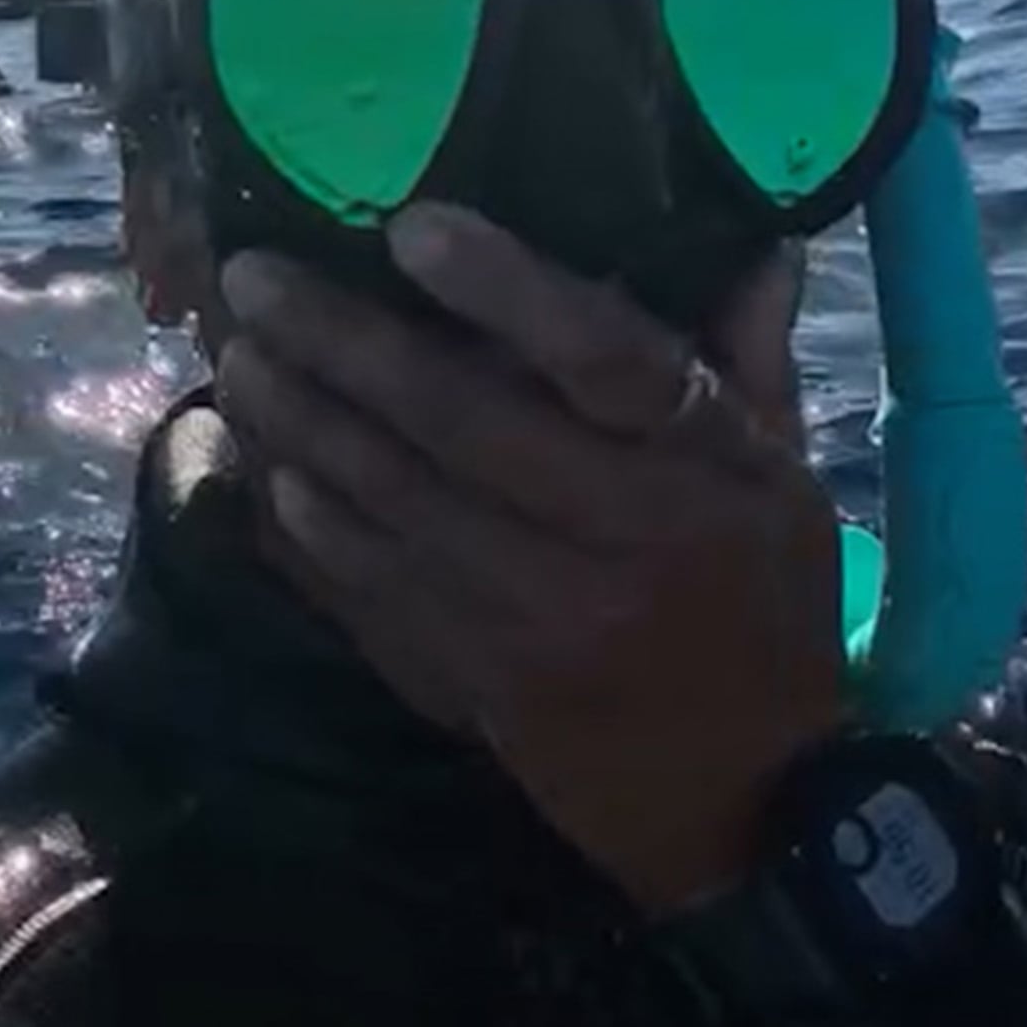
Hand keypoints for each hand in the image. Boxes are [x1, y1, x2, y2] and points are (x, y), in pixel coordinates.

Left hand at [211, 205, 847, 916]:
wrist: (740, 799)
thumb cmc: (766, 612)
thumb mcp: (787, 486)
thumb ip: (752, 359)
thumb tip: (754, 235)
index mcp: (698, 483)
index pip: (602, 365)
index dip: (504, 291)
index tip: (411, 227)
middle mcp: (613, 548)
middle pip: (460, 426)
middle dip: (344, 342)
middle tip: (257, 277)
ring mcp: (531, 622)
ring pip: (390, 503)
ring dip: (301, 422)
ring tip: (239, 352)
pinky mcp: (472, 678)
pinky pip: (365, 586)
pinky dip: (304, 523)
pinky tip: (266, 463)